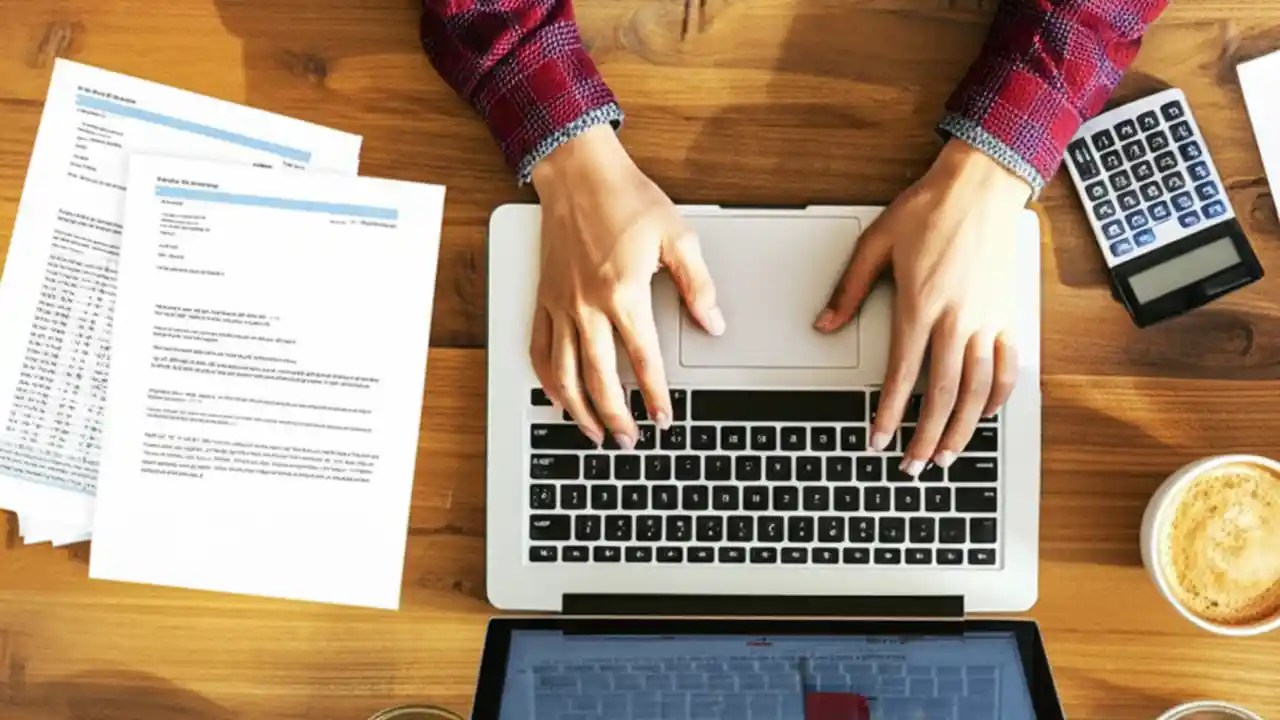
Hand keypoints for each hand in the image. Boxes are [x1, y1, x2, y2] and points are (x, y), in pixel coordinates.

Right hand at [529, 125, 724, 446]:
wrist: (577, 172)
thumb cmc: (626, 198)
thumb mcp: (678, 236)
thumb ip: (699, 285)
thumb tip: (713, 323)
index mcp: (624, 293)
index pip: (643, 359)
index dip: (656, 395)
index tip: (665, 417)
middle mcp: (587, 305)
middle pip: (600, 378)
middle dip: (616, 416)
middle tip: (630, 440)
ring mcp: (560, 304)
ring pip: (564, 372)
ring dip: (579, 408)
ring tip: (593, 433)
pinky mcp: (543, 297)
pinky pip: (539, 348)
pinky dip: (547, 378)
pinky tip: (558, 395)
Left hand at [815, 139, 1030, 474]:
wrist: (981, 184)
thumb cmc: (929, 210)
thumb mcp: (875, 244)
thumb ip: (849, 290)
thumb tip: (824, 323)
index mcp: (920, 306)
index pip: (902, 376)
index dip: (890, 415)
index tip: (878, 440)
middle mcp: (957, 320)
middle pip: (942, 394)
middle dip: (926, 437)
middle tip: (914, 466)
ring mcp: (987, 319)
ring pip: (977, 389)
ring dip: (961, 428)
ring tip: (947, 455)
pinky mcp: (1006, 314)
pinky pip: (1007, 366)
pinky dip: (997, 396)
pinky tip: (983, 414)